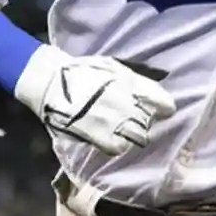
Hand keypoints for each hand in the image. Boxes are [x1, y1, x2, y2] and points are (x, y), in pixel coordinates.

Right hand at [17, 46, 176, 155]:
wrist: (51, 81)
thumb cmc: (82, 70)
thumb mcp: (113, 67)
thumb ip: (135, 80)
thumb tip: (151, 92)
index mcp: (133, 83)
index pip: (165, 103)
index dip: (163, 108)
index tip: (158, 110)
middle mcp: (128, 103)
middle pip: (149, 121)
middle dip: (143, 121)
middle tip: (131, 118)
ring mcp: (115, 121)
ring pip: (138, 137)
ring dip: (131, 134)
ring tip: (119, 128)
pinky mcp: (99, 136)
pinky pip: (118, 148)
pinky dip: (116, 144)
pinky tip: (108, 137)